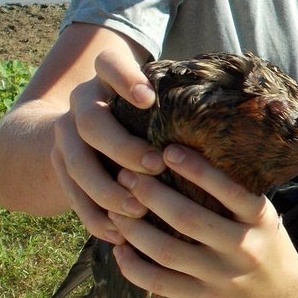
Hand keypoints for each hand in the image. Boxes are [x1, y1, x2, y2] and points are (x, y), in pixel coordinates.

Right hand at [54, 48, 163, 239]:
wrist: (86, 128)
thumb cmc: (146, 112)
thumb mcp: (156, 95)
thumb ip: (179, 98)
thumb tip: (238, 108)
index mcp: (105, 75)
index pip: (109, 63)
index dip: (125, 78)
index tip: (149, 99)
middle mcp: (81, 101)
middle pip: (91, 121)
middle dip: (122, 147)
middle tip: (155, 166)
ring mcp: (65, 135)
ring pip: (77, 164)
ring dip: (107, 189)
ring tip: (138, 209)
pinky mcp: (60, 167)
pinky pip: (71, 195)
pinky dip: (94, 216)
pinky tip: (119, 234)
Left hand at [108, 145, 297, 297]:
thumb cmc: (267, 247)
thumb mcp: (263, 217)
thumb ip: (235, 195)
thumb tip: (188, 154)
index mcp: (259, 219)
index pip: (227, 189)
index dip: (195, 169)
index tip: (167, 150)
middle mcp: (241, 247)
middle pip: (186, 218)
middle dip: (150, 194)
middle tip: (126, 175)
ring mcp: (220, 277)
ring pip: (166, 251)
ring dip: (134, 228)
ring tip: (115, 210)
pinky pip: (159, 282)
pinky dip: (133, 266)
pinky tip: (119, 249)